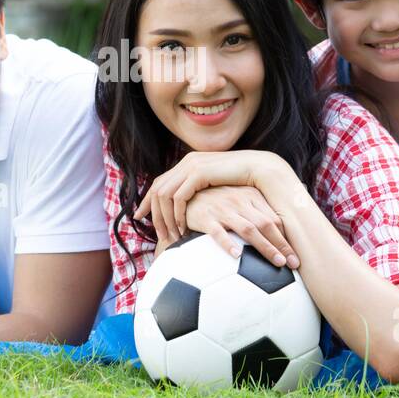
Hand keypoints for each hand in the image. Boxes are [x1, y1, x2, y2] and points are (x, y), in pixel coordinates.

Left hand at [134, 150, 287, 244]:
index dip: (148, 199)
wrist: (259, 168)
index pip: (160, 182)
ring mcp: (192, 165)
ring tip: (170, 235)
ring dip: (165, 217)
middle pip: (157, 188)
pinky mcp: (199, 173)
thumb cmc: (241, 181)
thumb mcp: (216, 185)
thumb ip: (202, 191)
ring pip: (165, 194)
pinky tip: (183, 227)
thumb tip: (192, 206)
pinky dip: (177, 214)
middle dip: (151, 210)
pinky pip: (179, 197)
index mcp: (189, 163)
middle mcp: (186, 162)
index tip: (139, 215)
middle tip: (151, 230)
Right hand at [185, 185, 298, 268]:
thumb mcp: (238, 200)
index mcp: (250, 196)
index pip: (274, 219)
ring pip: (248, 230)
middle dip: (282, 245)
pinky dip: (228, 244)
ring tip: (276, 263)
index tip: (295, 256)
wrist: (186, 194)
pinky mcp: (205, 217)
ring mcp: (222, 209)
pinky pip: (218, 232)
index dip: (287, 238)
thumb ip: (256, 212)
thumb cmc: (216, 201)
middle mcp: (239, 201)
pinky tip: (237, 256)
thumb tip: (279, 233)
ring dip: (265, 247)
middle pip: (266, 225)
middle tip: (294, 264)